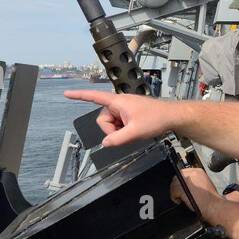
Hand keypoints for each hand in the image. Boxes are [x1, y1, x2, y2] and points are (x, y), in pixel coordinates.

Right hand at [64, 89, 178, 146]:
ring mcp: (125, 109)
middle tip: (127, 133)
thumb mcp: (135, 132)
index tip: (67, 94)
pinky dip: (125, 130)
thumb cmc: (156, 118)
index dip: (79, 96)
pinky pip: (120, 125)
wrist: (172, 116)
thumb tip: (105, 144)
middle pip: (103, 120)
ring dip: (120, 131)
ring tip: (134, 131)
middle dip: (112, 130)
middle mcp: (119, 103)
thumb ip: (117, 139)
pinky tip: (135, 131)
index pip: (94, 97)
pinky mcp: (130, 114)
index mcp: (117, 102)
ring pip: (112, 124)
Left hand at [170, 167, 222, 222]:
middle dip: (177, 186)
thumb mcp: (205, 184)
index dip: (181, 182)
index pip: (183, 173)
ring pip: (174, 184)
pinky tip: (180, 201)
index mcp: (198, 171)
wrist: (213, 205)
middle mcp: (192, 173)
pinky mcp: (182, 188)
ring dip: (175, 192)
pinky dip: (175, 197)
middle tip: (180, 195)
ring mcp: (186, 180)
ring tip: (181, 199)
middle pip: (177, 177)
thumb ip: (196, 181)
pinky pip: (173, 192)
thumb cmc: (211, 199)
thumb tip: (187, 185)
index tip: (182, 188)